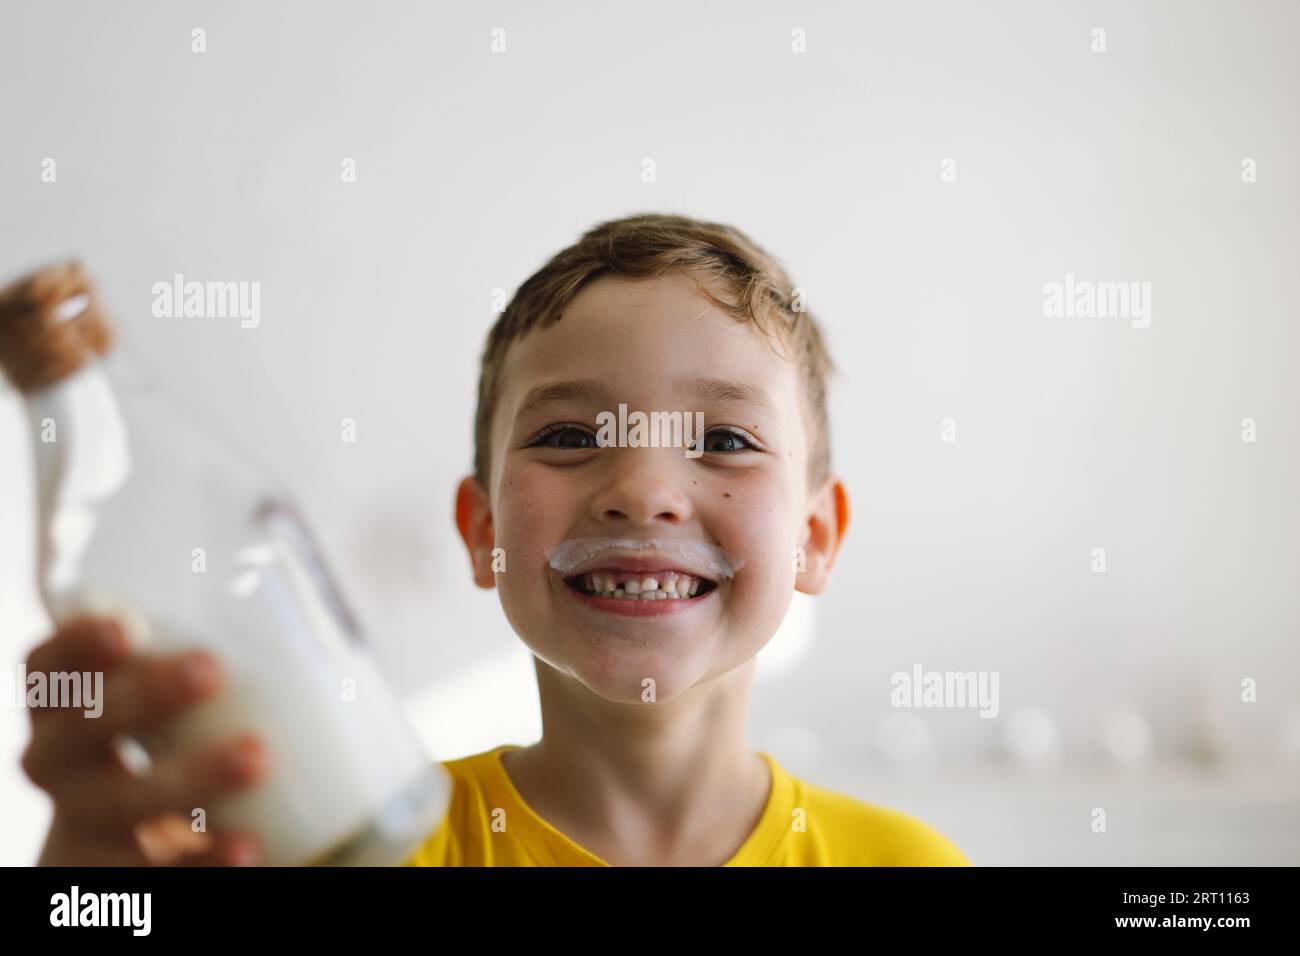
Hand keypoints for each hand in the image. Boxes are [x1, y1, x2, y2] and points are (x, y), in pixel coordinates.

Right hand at [20, 615, 267, 864]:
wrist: (122, 841)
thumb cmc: (164, 735)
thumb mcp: (161, 699)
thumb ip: (198, 664)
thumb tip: (310, 627)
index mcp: (62, 704)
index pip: (50, 667)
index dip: (77, 643)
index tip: (127, 628)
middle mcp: (57, 759)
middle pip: (85, 726)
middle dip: (146, 695)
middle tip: (211, 669)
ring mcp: (81, 819)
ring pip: (120, 801)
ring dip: (189, 778)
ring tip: (256, 757)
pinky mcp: (112, 870)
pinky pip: (150, 872)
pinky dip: (202, 860)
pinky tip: (246, 848)